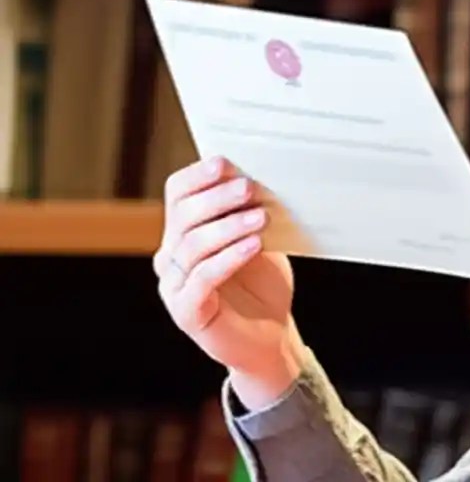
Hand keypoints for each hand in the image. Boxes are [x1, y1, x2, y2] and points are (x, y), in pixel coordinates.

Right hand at [153, 156, 300, 408]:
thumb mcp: (259, 239)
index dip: (197, 177)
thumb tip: (258, 175)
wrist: (270, 335)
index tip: (225, 163)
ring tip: (261, 217)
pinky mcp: (187, 313)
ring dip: (228, 227)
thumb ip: (251, 212)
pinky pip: (202, 280)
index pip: (177, 195)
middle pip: (182, 217)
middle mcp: (171, 257)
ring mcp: (174, 286)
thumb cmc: (262, 284)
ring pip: (192, 246)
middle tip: (249, 187)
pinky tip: (254, 245)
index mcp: (183, 232)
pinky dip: (229, 258)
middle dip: (217, 198)